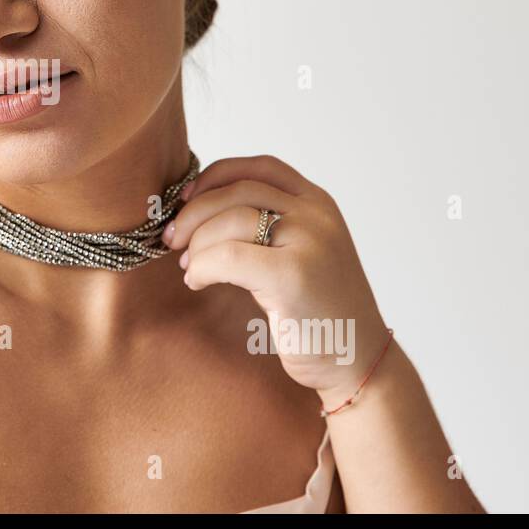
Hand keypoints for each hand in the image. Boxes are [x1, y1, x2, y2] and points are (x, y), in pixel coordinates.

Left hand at [163, 154, 389, 407]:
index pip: (259, 167)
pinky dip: (202, 267)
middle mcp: (316, 215)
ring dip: (197, 244)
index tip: (186, 198)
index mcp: (318, 204)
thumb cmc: (317, 312)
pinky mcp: (292, 276)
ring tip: (190, 267)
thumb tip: (194, 208)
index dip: (215, 176)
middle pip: (237, 191)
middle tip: (173, 239)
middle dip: (194, 212)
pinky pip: (227, 257)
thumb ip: (266, 225)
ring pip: (230, 221)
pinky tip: (198, 282)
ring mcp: (309, 242)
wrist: (356, 361)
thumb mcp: (300, 253)